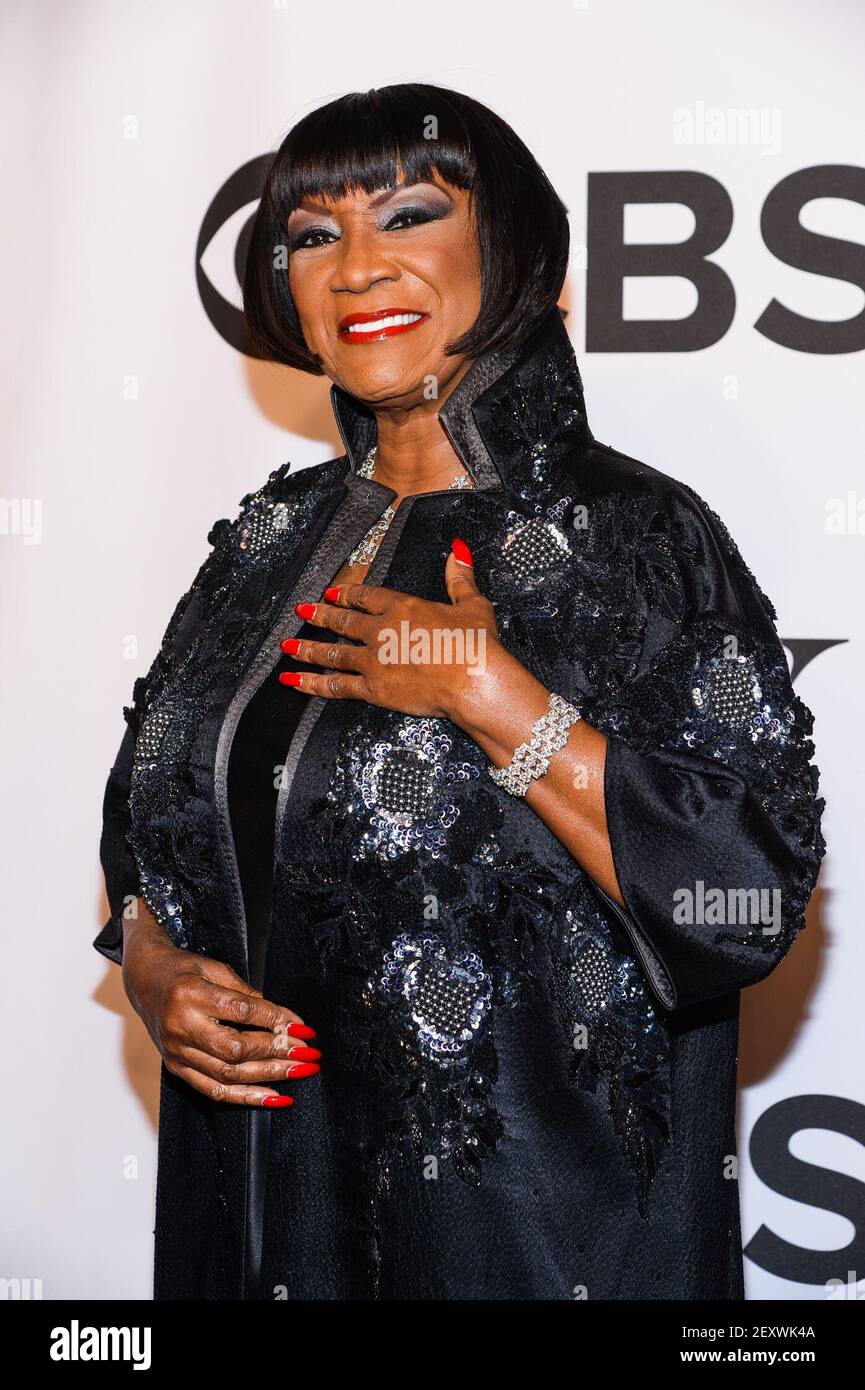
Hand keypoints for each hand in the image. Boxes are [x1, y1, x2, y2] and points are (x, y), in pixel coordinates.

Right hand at [121, 903, 319, 1106]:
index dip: (275, 1020)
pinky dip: (246, 1097)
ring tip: (300, 1071)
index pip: (240, 1011)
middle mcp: (181, 1026)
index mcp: (190, 994)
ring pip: (227, 1074)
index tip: (302, 1027)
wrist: (144, 982)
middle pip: (235, 1049)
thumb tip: (284, 1019)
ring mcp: (177, 1051)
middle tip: (307, 1053)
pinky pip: (213, 1090)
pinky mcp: (177, 1068)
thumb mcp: (215, 968)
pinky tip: (275, 1096)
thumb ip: (247, 993)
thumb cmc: (183, 971)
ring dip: (269, 1076)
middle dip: (277, 1052)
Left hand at [279, 538, 504, 722]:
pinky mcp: (373, 688)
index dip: (346, 594)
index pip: (366, 596)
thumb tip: (458, 549)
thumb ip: (459, 577)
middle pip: (342, 620)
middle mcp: (381, 630)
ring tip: (286, 647)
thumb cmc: (477, 644)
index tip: (331, 593)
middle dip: (319, 615)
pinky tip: (292, 682)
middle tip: (301, 612)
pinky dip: (311, 684)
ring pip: (332, 652)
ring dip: (307, 649)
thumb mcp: (472, 603)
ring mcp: (373, 660)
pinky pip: (335, 686)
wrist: (474, 679)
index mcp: (403, 606)